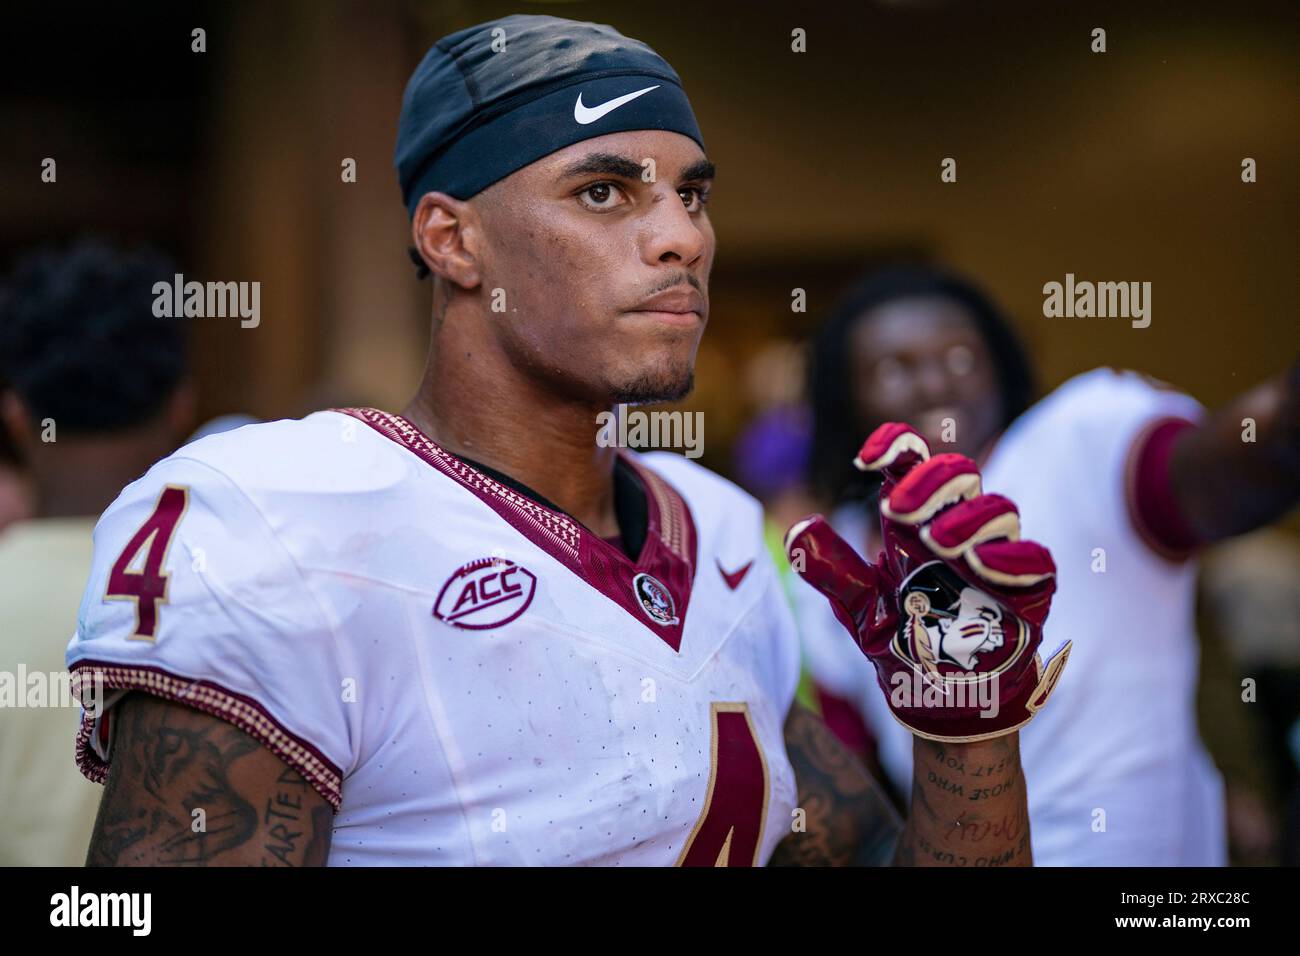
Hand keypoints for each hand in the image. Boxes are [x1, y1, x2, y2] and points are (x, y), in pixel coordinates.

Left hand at [785, 422, 1070, 741]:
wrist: (940, 702)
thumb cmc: (906, 645)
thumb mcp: (859, 610)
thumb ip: (832, 571)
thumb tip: (797, 533)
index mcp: (915, 525)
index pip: (913, 463)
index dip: (896, 444)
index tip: (866, 457)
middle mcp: (957, 531)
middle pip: (959, 474)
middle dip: (930, 481)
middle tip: (895, 509)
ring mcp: (996, 559)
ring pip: (999, 511)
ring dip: (968, 519)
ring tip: (937, 542)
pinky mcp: (1028, 594)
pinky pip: (1035, 561)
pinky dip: (1010, 557)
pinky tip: (980, 563)